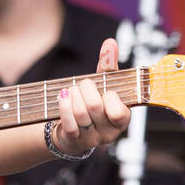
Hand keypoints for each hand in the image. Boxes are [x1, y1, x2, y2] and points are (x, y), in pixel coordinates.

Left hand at [52, 38, 130, 155]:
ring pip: (80, 113)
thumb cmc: (95, 101)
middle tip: (84, 84)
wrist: (75, 128)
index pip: (119, 113)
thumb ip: (109, 64)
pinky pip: (68, 123)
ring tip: (72, 90)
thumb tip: (110, 43)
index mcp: (122, 119)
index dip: (110, 97)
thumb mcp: (104, 84)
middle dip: (86, 88)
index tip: (106, 90)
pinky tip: (63, 96)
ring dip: (73, 95)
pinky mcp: (74, 141)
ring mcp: (91, 138)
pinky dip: (64, 105)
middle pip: (95, 106)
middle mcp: (109, 133)